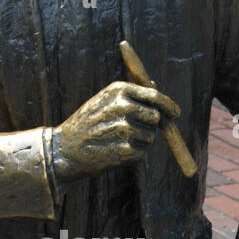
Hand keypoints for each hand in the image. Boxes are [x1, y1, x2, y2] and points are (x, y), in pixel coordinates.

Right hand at [52, 81, 179, 179]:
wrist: (63, 149)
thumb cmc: (86, 124)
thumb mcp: (104, 100)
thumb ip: (130, 94)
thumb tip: (155, 84)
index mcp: (118, 90)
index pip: (154, 95)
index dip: (168, 105)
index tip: (175, 113)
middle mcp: (123, 106)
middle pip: (155, 116)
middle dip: (149, 124)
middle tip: (133, 130)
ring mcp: (125, 129)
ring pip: (150, 137)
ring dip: (140, 141)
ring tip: (116, 141)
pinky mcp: (125, 151)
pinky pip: (142, 152)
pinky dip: (133, 154)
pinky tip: (115, 151)